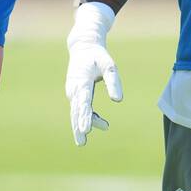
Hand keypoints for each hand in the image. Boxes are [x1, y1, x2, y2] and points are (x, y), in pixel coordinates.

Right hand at [65, 2, 123, 145]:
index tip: (86, 128)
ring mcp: (73, 91)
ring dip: (80, 124)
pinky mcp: (75, 93)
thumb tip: (118, 100)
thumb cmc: (98, 56)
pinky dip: (85, 117)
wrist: (83, 47)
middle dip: (78, 126)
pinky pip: (79, 108)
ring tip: (83, 142)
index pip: (83, 102)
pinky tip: (99, 124)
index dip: (84, 116)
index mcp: (81, 80)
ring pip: (76, 112)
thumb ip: (113, 81)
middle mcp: (74, 88)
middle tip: (82, 142)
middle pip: (76, 111)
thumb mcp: (109, 65)